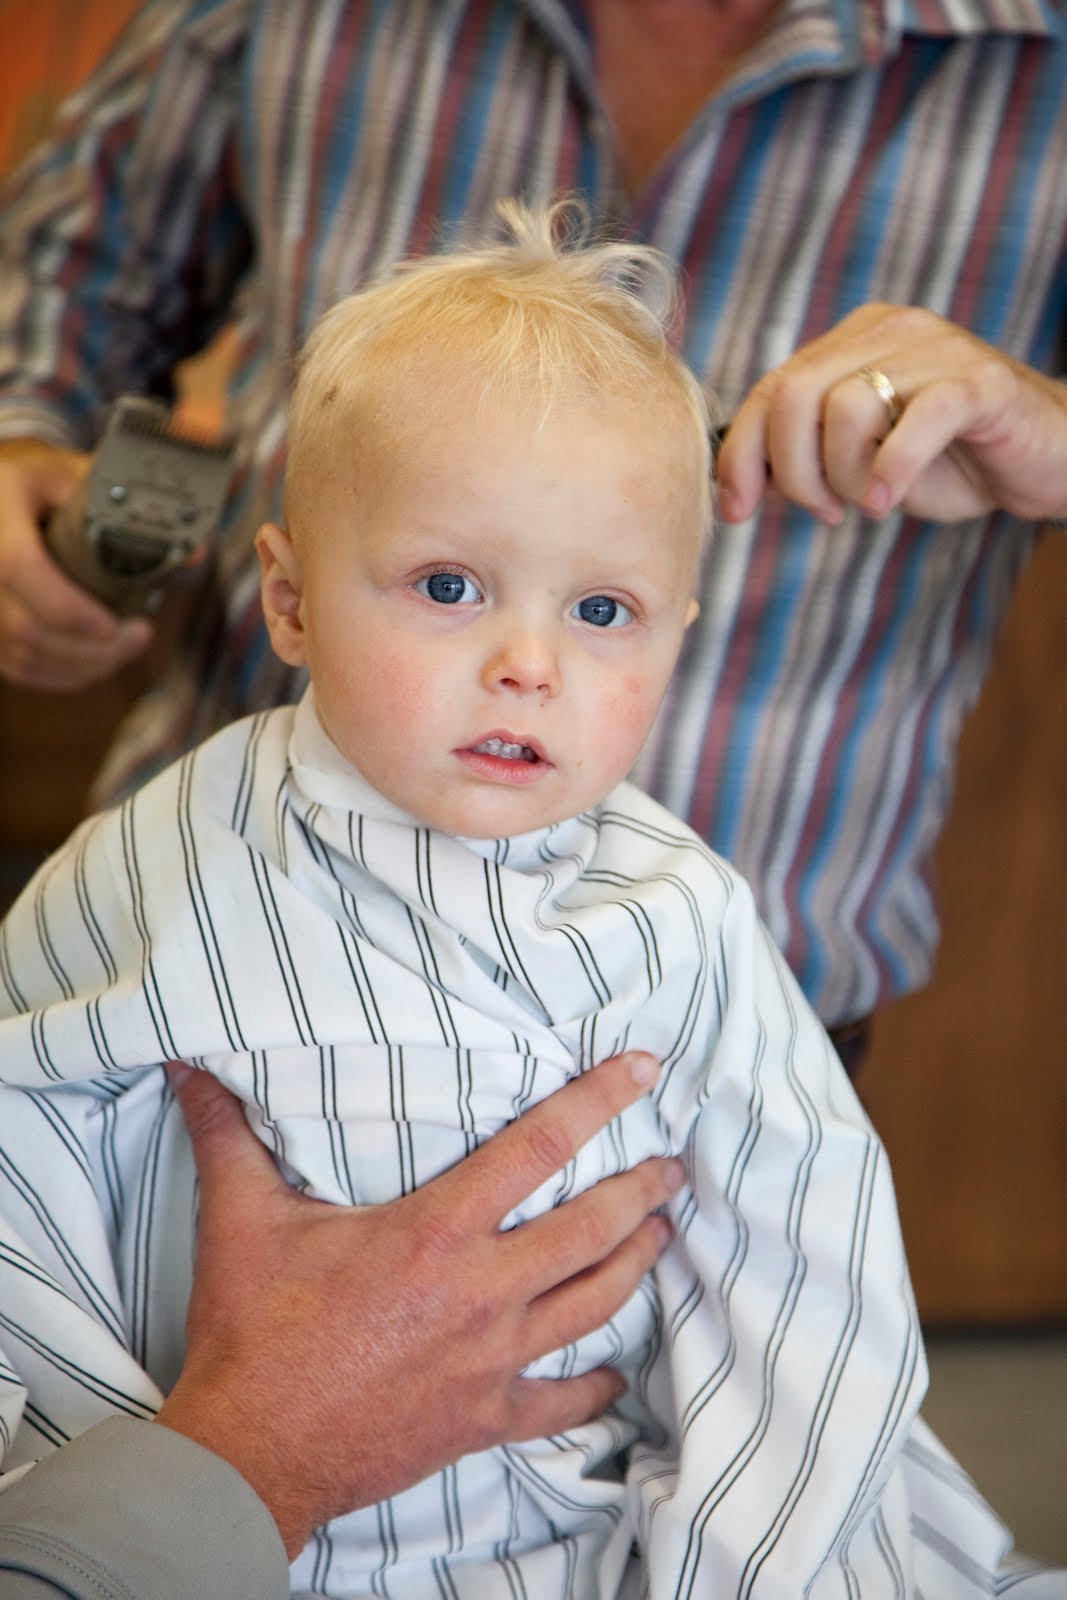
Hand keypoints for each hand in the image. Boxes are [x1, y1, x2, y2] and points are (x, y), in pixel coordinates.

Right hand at [0, 439, 151, 687]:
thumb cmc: (45, 486)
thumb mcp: (80, 478)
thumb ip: (133, 510)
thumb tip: (194, 555)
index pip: (18, 568)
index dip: (67, 607)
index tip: (114, 626)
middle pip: (26, 627)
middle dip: (93, 648)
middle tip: (140, 636)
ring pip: (25, 656)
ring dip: (85, 664)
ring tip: (128, 645)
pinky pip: (20, 669)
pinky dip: (64, 674)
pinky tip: (99, 661)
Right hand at [155, 1053, 681, 1556]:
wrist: (252, 1455)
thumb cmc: (254, 1335)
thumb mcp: (240, 1220)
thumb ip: (229, 1135)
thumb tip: (192, 1069)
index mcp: (437, 1233)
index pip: (540, 1147)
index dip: (600, 1099)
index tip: (644, 1069)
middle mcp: (483, 1293)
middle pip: (593, 1228)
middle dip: (643, 1190)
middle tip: (674, 1165)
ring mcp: (493, 1361)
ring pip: (594, 1303)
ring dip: (637, 1264)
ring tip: (663, 1233)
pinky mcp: (486, 1418)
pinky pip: (562, 1401)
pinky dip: (597, 1385)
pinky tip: (617, 1371)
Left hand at [716, 303, 1066, 526]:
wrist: (1039, 461)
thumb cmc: (947, 461)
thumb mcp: (860, 463)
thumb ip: (805, 459)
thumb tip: (740, 485)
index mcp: (852, 343)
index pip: (770, 389)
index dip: (741, 454)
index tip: (739, 511)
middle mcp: (889, 332)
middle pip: (794, 395)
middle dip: (793, 471)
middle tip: (825, 512)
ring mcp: (937, 350)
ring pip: (846, 407)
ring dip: (844, 476)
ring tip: (869, 503)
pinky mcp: (981, 382)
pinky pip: (918, 418)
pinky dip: (891, 470)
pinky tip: (887, 501)